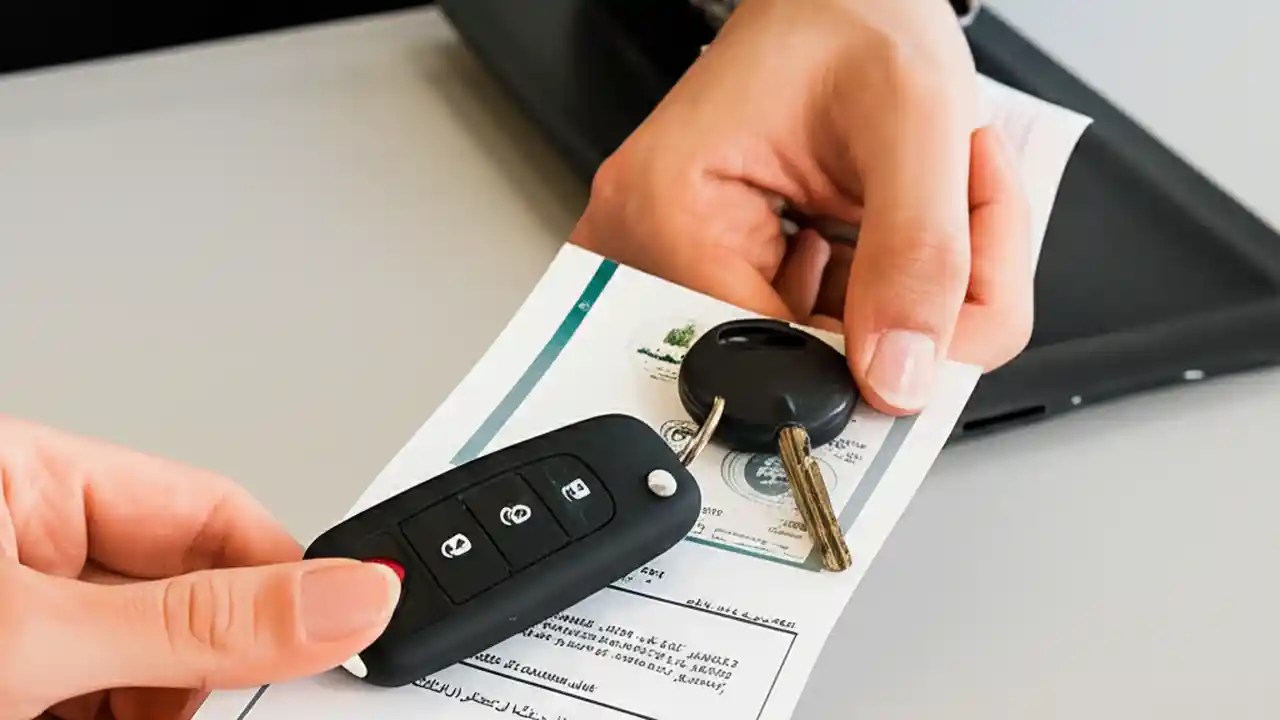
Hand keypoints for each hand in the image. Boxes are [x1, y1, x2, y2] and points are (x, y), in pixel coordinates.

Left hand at [0, 416, 400, 719]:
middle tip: (269, 709)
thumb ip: (192, 624)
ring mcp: (26, 632)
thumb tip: (346, 598)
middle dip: (230, 666)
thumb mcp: (33, 640)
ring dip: (184, 713)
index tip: (347, 637)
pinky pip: (121, 711)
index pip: (213, 514)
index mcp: (29, 484)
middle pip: (197, 601)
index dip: (288, 578)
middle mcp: (29, 551)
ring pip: (163, 670)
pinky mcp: (22, 696)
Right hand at [571, 0, 1031, 413]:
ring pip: (825, 355)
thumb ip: (921, 253)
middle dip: (901, 310)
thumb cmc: (851, 19)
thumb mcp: (914, 120)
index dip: (883, 343)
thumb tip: (899, 380)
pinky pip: (819, 331)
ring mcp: (682, 266)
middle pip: (799, 364)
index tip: (945, 271)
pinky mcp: (720, 273)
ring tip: (904, 200)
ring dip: (895, 296)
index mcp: (668, 211)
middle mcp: (651, 250)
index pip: (772, 357)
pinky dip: (877, 291)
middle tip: (935, 211)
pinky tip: (878, 223)